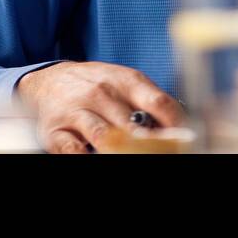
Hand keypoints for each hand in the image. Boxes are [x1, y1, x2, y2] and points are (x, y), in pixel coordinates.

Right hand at [15, 61, 185, 153]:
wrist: (48, 81)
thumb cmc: (95, 85)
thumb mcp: (123, 82)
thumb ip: (148, 101)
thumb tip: (180, 126)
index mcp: (124, 81)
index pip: (158, 102)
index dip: (177, 124)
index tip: (189, 139)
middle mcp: (101, 94)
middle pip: (133, 126)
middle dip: (152, 145)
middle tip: (165, 152)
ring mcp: (77, 112)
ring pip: (105, 137)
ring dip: (123, 151)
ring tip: (136, 155)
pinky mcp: (56, 131)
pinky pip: (74, 151)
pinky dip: (87, 156)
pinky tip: (98, 156)